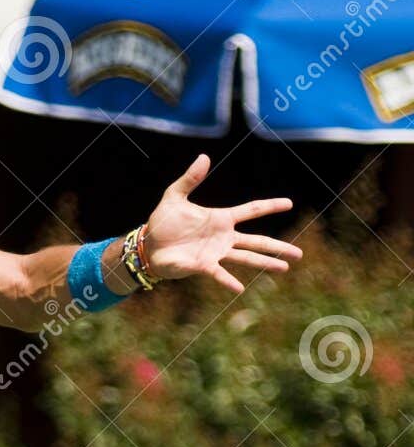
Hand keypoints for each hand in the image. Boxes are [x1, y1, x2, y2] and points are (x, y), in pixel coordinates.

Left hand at [143, 155, 301, 294]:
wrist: (148, 247)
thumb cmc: (162, 223)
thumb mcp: (175, 196)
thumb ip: (190, 179)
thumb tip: (204, 157)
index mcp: (221, 219)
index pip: (251, 210)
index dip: (269, 206)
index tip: (289, 203)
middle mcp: (223, 238)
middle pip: (257, 241)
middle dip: (278, 247)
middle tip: (299, 253)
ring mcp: (215, 253)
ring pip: (246, 258)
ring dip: (265, 263)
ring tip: (285, 268)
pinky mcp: (203, 266)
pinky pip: (219, 274)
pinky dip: (229, 281)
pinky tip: (241, 289)